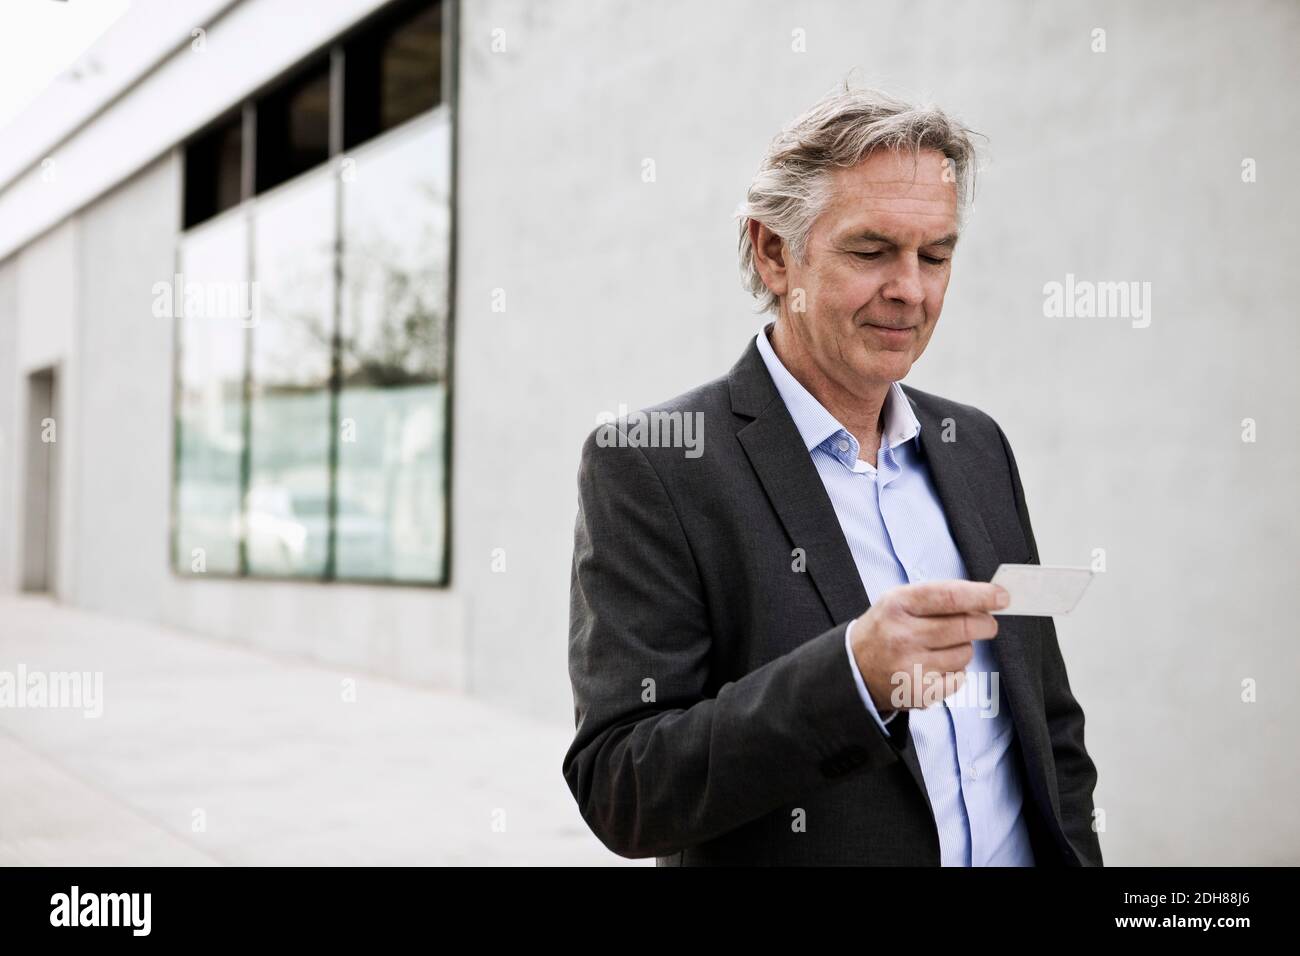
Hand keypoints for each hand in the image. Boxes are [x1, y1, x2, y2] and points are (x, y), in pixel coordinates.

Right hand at [848, 580, 1007, 714]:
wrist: (855, 668)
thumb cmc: (885, 629)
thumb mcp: (899, 601)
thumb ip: (938, 597)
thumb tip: (985, 599)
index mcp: (898, 605)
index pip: (948, 597)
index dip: (981, 595)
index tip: (1002, 596)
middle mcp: (903, 635)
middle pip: (965, 627)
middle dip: (985, 623)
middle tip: (986, 623)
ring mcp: (911, 666)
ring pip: (965, 654)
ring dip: (964, 649)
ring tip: (941, 648)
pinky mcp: (920, 692)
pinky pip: (959, 678)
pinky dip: (955, 672)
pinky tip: (935, 667)